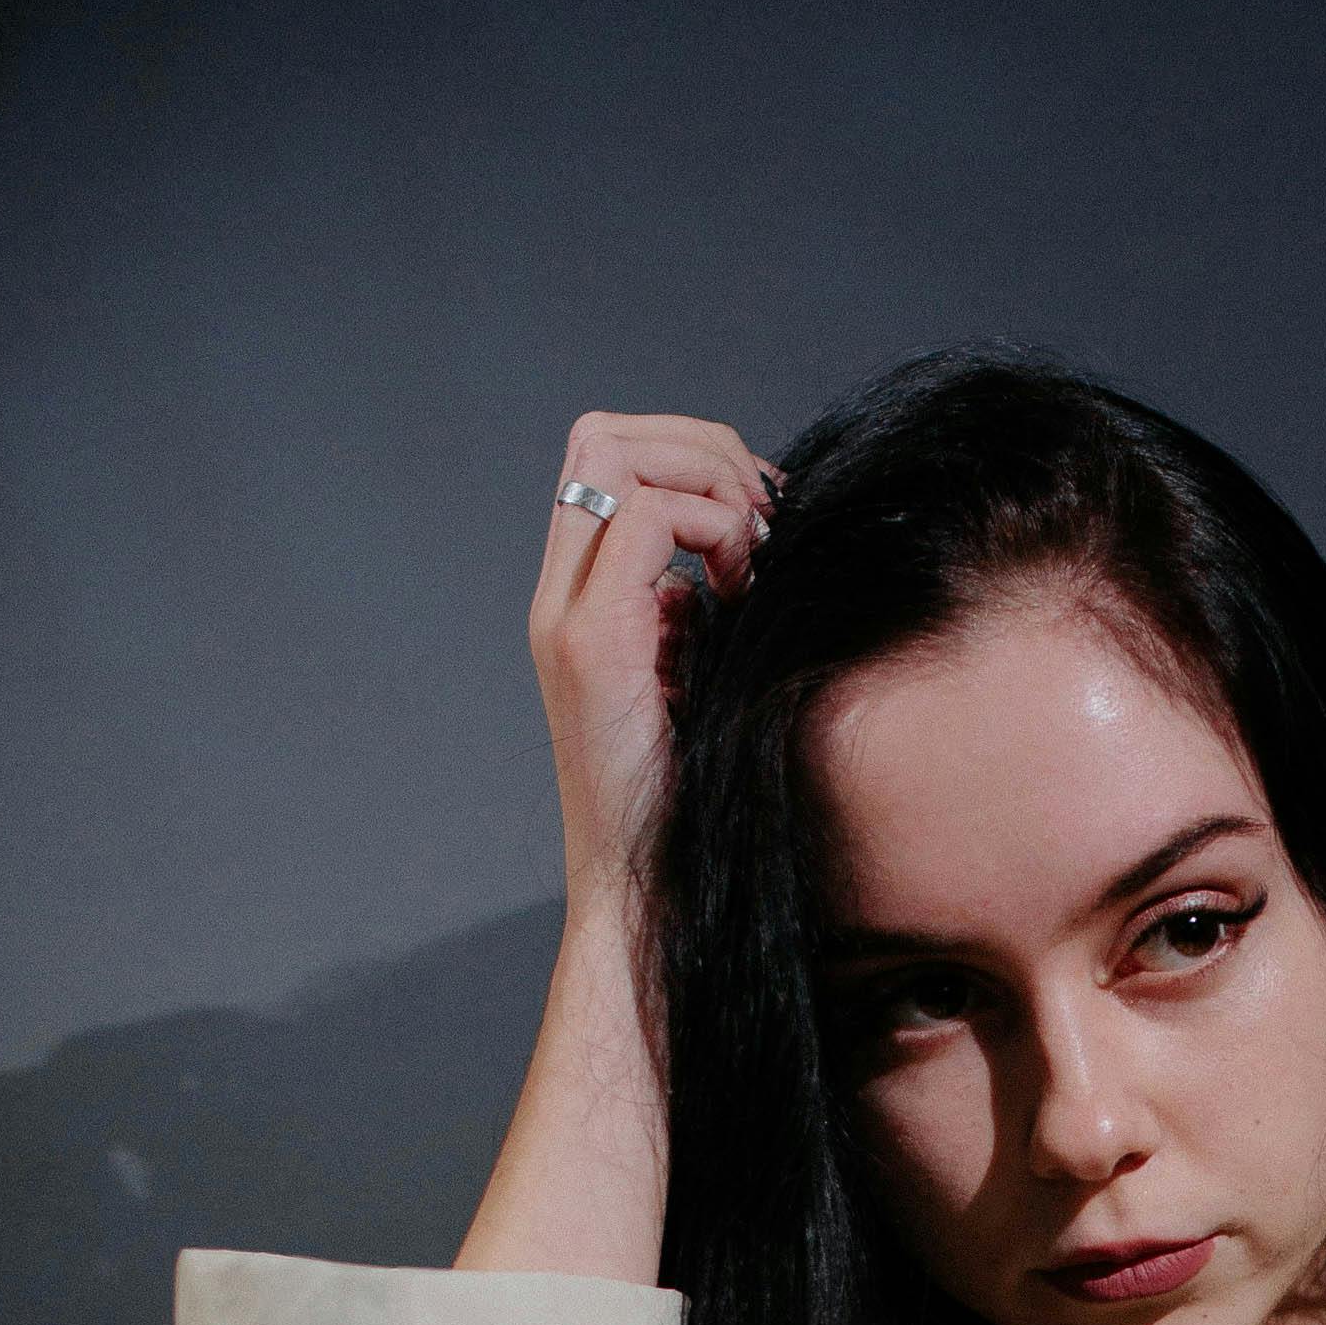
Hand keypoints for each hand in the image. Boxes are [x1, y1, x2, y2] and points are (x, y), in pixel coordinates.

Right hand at [528, 405, 778, 910]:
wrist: (649, 889)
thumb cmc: (692, 800)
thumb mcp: (704, 678)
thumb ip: (702, 609)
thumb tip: (747, 542)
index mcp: (585, 598)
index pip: (608, 456)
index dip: (691, 456)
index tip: (757, 521)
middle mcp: (562, 595)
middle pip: (604, 435)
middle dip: (701, 449)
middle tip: (763, 520)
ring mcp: (568, 615)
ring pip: (616, 453)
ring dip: (706, 484)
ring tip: (751, 562)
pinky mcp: (593, 643)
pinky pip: (648, 520)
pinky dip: (713, 533)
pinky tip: (741, 597)